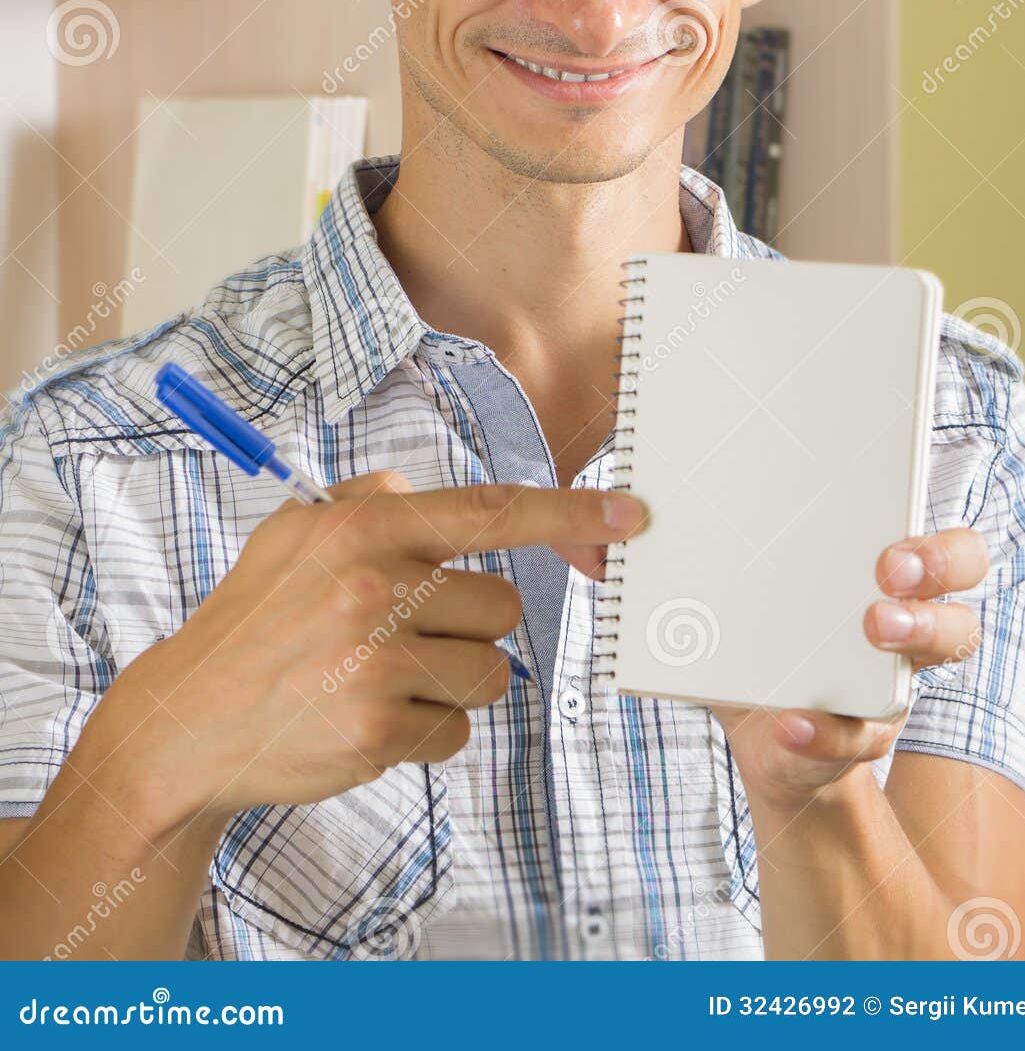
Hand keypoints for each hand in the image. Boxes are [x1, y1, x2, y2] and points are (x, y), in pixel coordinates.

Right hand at [97, 475, 645, 822]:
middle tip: (396, 638)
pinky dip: (422, 734)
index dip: (569, 512)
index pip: (489, 512)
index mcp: (361, 532)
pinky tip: (364, 721)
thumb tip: (428, 494)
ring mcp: (375, 663)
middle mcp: (373, 589)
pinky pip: (455, 733)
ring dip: (448, 685)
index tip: (630, 515)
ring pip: (489, 675)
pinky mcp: (376, 733)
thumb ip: (369, 503)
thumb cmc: (253, 622)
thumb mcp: (295, 534)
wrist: (188, 722)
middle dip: (465, 627)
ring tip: (377, 681)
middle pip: (501, 608)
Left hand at [713, 527, 989, 811]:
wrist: (763, 732)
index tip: (890, 552)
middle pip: (959, 607)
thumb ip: (714, 552)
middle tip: (887, 580)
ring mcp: (889, 688)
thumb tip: (641, 518)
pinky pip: (855, 738)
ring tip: (868, 629)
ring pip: (930, 669)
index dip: (938, 552)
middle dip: (936, 586)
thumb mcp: (745, 590)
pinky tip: (790, 723)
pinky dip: (822, 733)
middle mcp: (906, 632)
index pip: (949, 556)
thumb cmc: (760, 638)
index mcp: (884, 582)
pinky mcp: (857, 739)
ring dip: (911, 637)